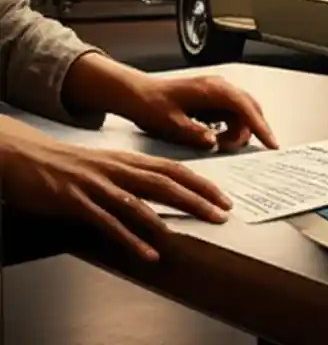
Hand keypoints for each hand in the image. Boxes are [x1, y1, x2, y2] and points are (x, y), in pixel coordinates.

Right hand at [0, 117, 231, 260]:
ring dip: (167, 220)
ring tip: (190, 234)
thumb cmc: (66, 163)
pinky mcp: (76, 202)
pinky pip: (108, 223)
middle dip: (197, 199)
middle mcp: (117, 170)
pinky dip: (130, 239)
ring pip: (139, 203)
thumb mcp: (107, 163)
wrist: (24, 155)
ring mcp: (97, 186)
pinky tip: (147, 252)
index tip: (223, 198)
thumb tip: (163, 188)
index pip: (173, 169)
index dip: (201, 183)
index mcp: (127, 160)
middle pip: (165, 183)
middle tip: (221, 214)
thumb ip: (133, 174)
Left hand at [63, 53, 278, 151]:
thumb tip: (213, 141)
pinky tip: (216, 138)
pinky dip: (230, 127)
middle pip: (250, 108)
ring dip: (238, 131)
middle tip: (247, 150)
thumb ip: (193, 133)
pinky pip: (231, 113)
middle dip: (252, 130)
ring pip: (242, 112)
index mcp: (213, 90)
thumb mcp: (170, 123)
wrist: (136, 94)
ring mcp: (217, 91)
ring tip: (220, 145)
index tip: (272, 144)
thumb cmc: (151, 104)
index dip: (261, 127)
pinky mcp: (212, 98)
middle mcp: (219, 87)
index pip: (246, 108)